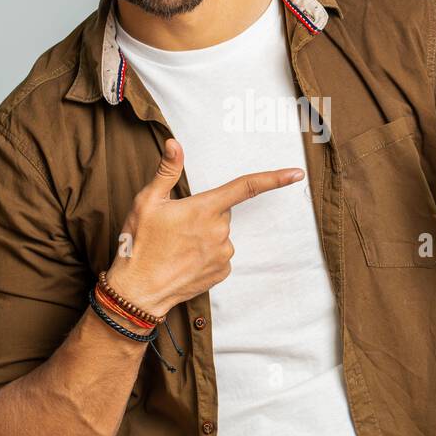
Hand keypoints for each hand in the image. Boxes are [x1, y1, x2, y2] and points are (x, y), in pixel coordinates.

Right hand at [105, 138, 304, 316]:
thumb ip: (167, 170)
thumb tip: (174, 143)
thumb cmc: (139, 244)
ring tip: (176, 247)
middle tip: (175, 227)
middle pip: (222, 212)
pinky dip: (205, 255)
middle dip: (204, 214)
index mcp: (205, 208)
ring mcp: (223, 254)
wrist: (138, 291)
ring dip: (204, 236)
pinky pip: (219, 255)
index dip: (275, 179)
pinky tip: (184, 260)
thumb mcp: (147, 202)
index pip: (246, 187)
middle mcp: (220, 231)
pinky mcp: (222, 272)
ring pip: (220, 235)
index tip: (297, 174)